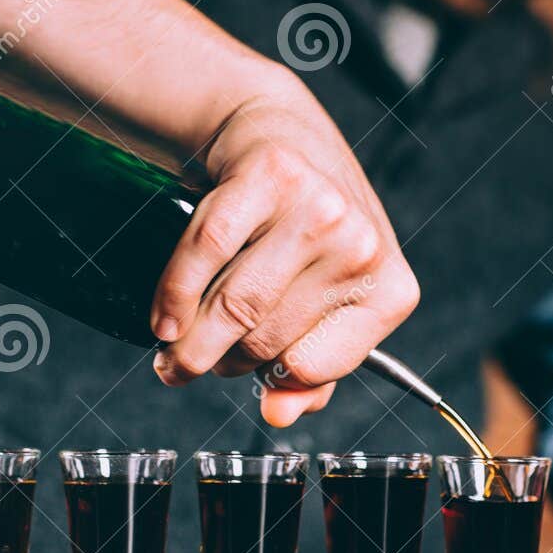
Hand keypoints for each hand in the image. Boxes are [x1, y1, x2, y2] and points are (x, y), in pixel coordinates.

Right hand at [150, 69, 420, 426]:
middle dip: (221, 362)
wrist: (280, 135)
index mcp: (389, 289)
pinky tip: (164, 321)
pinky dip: (175, 294)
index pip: (318, 366)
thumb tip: (282, 417)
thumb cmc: (307, 231)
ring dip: (192, 342)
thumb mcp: (327, 299)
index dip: (271, 379)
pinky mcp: (269, 176)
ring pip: (237, 303)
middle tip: (191, 366)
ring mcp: (318, 207)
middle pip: (269, 338)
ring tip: (172, 357)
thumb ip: (315, 369)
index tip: (243, 380)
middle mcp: (361, 245)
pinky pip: (206, 252)